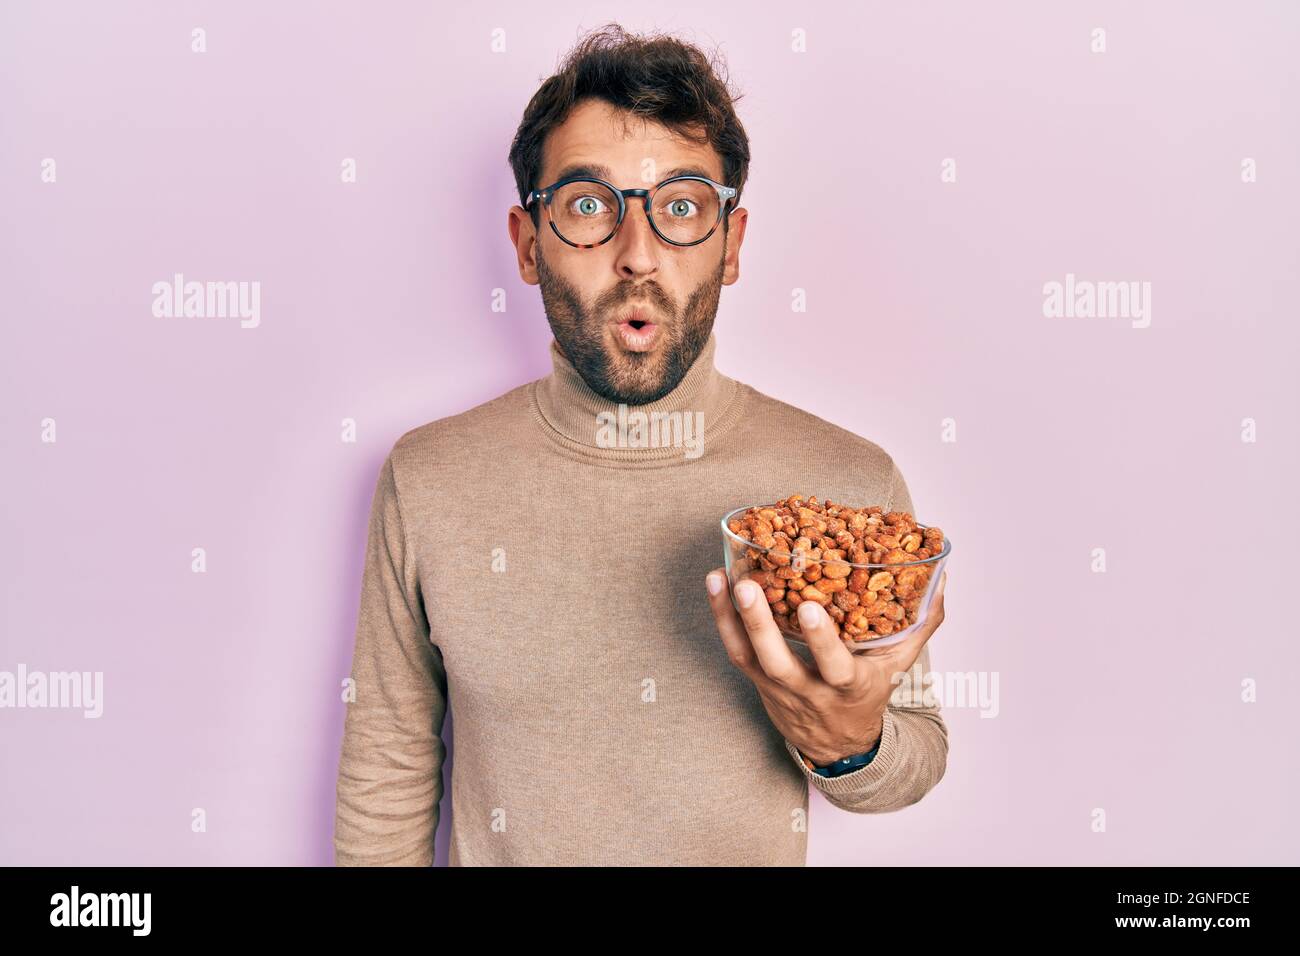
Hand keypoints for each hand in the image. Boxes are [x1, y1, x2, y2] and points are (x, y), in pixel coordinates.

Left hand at [705, 568, 946, 765]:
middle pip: (779, 663)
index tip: (811, 609)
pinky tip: (716, 584)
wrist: (838, 745)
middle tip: (747, 586)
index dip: (822, 642)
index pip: (836, 668)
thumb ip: (921, 622)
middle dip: (760, 625)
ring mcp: (779, 688)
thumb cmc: (870, 692)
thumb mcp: (899, 664)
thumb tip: (940, 578)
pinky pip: (736, 652)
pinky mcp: (758, 682)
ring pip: (748, 657)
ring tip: (720, 577)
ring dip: (730, 616)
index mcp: (850, 686)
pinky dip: (723, 619)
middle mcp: (810, 691)